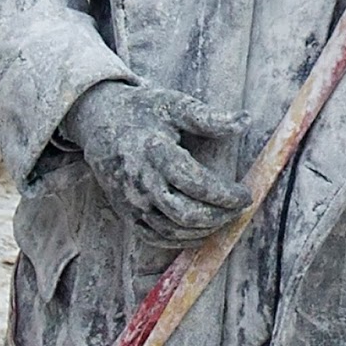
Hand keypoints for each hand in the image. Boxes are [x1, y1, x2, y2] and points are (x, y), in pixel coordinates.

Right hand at [61, 81, 250, 247]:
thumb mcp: (175, 104)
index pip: (196, 184)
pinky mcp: (126, 212)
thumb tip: (246, 121)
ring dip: (203, 230)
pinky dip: (181, 240)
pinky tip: (202, 231)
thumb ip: (209, 117)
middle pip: (185, 213)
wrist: (100, 121)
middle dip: (219, 216)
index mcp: (156, 154)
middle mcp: (141, 183)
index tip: (246, 195)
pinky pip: (154, 237)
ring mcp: (131, 201)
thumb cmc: (144, 110)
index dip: (225, 195)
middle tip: (240, 209)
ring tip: (227, 218)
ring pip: (171, 230)